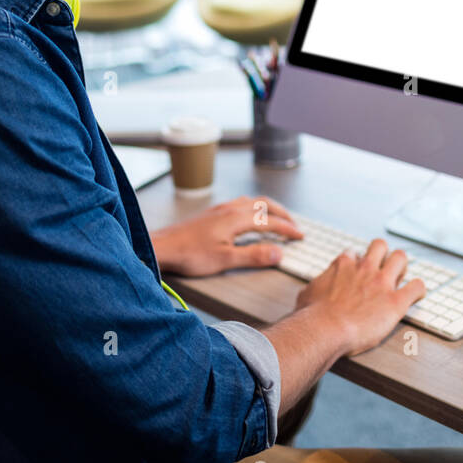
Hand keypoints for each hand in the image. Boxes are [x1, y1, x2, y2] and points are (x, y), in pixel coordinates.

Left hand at [152, 195, 303, 276]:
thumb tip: (278, 253)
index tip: (300, 236)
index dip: (288, 229)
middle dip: (282, 214)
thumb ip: (253, 256)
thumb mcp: (225, 260)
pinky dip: (254, 208)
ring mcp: (219, 209)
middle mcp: (229, 209)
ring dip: (268, 209)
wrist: (161, 247)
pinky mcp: (211, 214)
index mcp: (236, 218)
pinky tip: (249, 218)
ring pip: (251, 202)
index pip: (270, 221)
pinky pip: (240, 204)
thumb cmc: (189, 254)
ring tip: (276, 219)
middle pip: (264, 205)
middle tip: (294, 225)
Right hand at [294, 239, 425, 356]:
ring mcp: (382, 283)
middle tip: (381, 271)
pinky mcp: (396, 301)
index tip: (357, 274)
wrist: (325, 329)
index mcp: (343, 265)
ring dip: (402, 266)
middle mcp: (364, 268)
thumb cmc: (312, 316)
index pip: (354, 254)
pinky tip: (416, 295)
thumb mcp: (307, 294)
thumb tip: (313, 290)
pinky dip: (418, 290)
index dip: (356, 263)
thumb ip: (316, 286)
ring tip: (401, 278)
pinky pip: (417, 287)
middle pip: (380, 246)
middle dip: (383, 255)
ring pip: (401, 257)